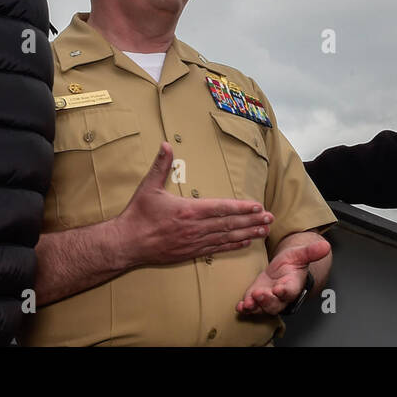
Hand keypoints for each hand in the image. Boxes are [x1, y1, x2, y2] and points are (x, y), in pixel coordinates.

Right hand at [112, 143, 272, 268]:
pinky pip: (216, 249)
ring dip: (247, 234)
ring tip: (264, 230)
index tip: (258, 206)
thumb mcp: (148, 187)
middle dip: (252, 221)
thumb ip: (160, 165)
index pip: (221, 209)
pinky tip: (245, 243)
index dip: (241, 208)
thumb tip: (166, 144)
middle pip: (229, 224)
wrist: (125, 244)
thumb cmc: (138, 215)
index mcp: (188, 211)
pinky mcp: (189, 253)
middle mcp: (194, 228)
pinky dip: (232, 246)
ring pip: (226, 238)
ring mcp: (193, 242)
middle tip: (270, 219)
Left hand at [236, 236, 331, 315]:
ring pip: (262, 308)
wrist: (283, 268)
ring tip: (248, 302)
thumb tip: (326, 246)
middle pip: (276, 304)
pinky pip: (252, 307)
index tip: (280, 289)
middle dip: (267, 301)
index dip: (285, 291)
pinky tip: (240, 306)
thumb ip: (311, 252)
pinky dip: (246, 308)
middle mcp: (281, 296)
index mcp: (293, 284)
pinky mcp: (256, 299)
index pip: (291, 291)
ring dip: (255, 306)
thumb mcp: (301, 254)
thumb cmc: (293, 262)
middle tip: (259, 294)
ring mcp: (268, 299)